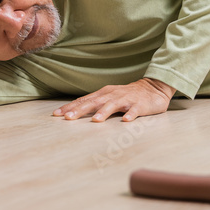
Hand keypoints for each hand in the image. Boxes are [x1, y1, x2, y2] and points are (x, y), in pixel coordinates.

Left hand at [52, 78, 174, 121]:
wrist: (153, 88)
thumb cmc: (126, 96)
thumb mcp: (108, 97)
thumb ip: (93, 104)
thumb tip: (72, 111)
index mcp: (103, 94)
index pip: (83, 100)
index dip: (70, 107)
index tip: (56, 114)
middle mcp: (112, 95)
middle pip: (94, 102)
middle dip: (80, 110)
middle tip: (68, 117)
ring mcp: (126, 100)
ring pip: (113, 105)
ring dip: (104, 112)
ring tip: (95, 121)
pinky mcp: (140, 105)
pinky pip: (135, 111)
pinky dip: (130, 115)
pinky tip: (126, 121)